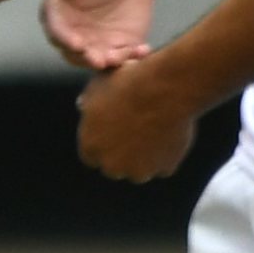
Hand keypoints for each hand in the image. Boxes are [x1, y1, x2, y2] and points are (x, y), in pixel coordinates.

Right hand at [40, 0, 153, 73]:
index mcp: (58, 14)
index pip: (56, 29)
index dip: (64, 38)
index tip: (76, 44)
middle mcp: (73, 34)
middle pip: (74, 53)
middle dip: (86, 59)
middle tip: (99, 60)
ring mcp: (96, 44)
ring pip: (99, 60)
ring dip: (110, 62)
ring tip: (124, 56)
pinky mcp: (119, 48)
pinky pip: (124, 58)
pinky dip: (133, 58)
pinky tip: (143, 50)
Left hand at [77, 54, 196, 182]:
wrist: (162, 88)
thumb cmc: (128, 81)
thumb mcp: (98, 84)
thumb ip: (88, 101)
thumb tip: (83, 106)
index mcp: (90, 147)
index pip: (91, 155)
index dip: (103, 141)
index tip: (113, 129)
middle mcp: (112, 166)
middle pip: (115, 166)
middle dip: (122, 153)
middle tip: (135, 129)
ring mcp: (139, 171)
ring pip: (140, 168)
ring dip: (145, 156)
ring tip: (154, 127)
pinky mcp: (164, 169)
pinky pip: (164, 164)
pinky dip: (167, 152)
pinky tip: (170, 131)